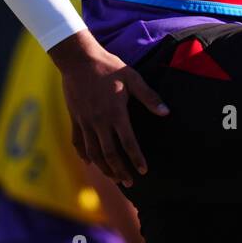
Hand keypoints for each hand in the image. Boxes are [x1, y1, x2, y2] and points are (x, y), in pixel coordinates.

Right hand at [49, 30, 168, 187]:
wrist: (78, 59)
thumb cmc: (108, 66)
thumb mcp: (132, 77)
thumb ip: (149, 96)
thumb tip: (166, 112)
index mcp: (115, 113)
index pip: (128, 143)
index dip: (136, 159)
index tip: (143, 171)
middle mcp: (99, 121)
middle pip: (109, 154)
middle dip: (120, 170)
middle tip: (129, 183)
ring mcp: (85, 121)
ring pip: (93, 152)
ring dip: (103, 168)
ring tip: (113, 177)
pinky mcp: (75, 118)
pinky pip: (78, 141)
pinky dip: (83, 155)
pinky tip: (90, 163)